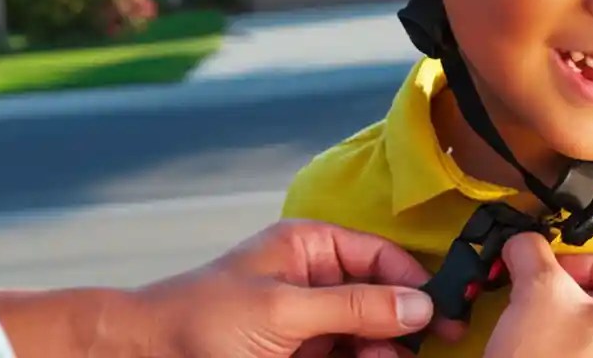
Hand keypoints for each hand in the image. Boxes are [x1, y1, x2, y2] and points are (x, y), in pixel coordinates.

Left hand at [132, 219, 464, 356]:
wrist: (146, 354)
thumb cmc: (201, 320)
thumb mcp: (283, 311)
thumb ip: (352, 307)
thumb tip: (419, 304)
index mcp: (309, 247)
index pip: (381, 257)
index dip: (415, 283)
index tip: (446, 317)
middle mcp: (314, 279)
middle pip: (381, 299)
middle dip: (401, 326)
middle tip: (418, 351)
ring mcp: (308, 320)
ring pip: (369, 336)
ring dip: (382, 352)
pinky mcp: (301, 354)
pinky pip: (347, 356)